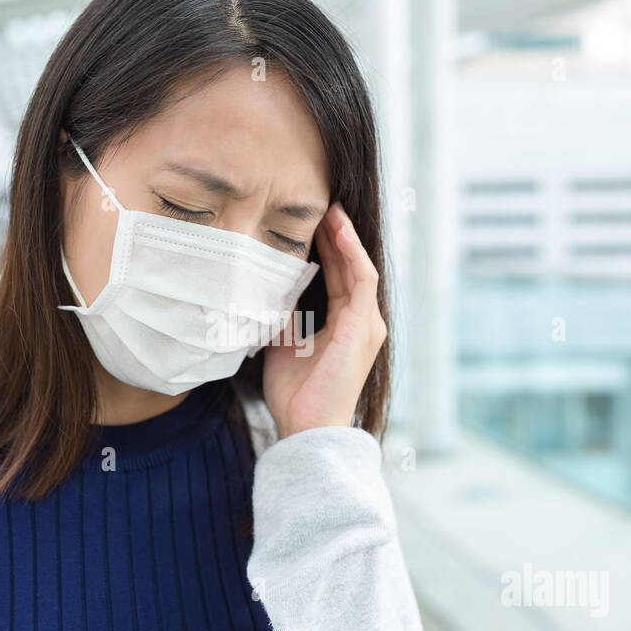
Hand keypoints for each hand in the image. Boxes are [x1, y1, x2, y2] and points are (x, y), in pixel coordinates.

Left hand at [263, 201, 386, 438]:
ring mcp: (366, 323)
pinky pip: (362, 280)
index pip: (335, 275)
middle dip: (334, 234)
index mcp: (344, 324)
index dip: (323, 247)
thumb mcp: (283, 342)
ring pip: (358, 266)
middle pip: (348, 266)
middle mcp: (361, 321)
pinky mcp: (363, 327)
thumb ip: (282, 313)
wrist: (305, 427)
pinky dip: (351, 253)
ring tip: (330, 209)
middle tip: (317, 203)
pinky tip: (338, 232)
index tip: (304, 221)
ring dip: (345, 237)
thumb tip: (264, 284)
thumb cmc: (295, 394)